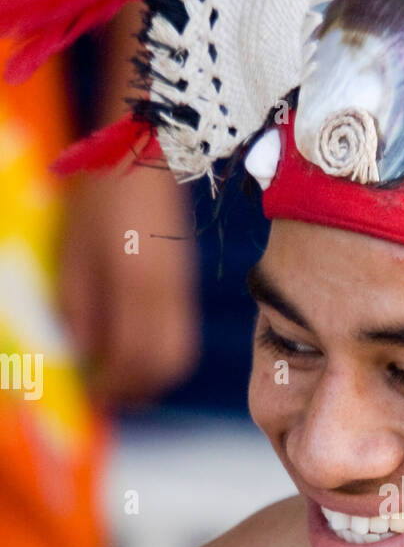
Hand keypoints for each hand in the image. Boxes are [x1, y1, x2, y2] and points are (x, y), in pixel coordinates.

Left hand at [57, 160, 200, 406]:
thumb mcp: (74, 248)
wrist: (150, 152)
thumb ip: (77, 304)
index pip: (132, 357)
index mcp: (136, 284)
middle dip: (136, 389)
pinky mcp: (186, 284)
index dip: (111, 384)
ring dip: (152, 376)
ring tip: (120, 376)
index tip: (89, 394)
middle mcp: (168, 294)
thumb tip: (82, 352)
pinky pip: (182, 335)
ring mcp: (183, 289)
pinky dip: (161, 355)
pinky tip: (134, 347)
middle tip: (105, 392)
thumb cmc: (102, 194)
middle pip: (164, 365)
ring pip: (180, 355)